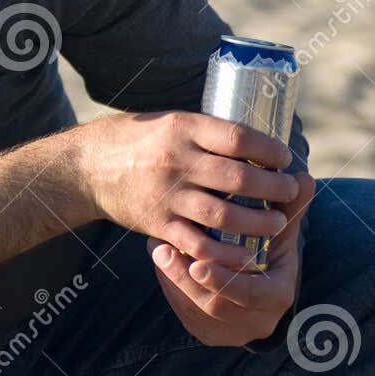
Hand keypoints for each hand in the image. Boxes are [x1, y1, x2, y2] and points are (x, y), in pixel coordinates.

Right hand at [83, 110, 299, 267]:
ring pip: (226, 216)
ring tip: (276, 222)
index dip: (271, 151)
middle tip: (290, 191)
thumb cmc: (133, 140)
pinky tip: (246, 253)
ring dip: (260, 223)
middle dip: (276, 189)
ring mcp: (167, 196)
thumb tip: (256, 142)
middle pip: (240, 180)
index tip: (285, 159)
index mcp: (181, 130)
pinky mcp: (158, 224)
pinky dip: (227, 254)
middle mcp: (175, 162)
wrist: (85, 167)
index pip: (239, 139)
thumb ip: (205, 132)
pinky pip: (199, 245)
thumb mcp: (168, 121)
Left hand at [147, 173, 313, 345]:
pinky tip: (159, 257)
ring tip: (157, 247)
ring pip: (195, 309)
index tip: (197, 263)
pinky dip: (168, 285)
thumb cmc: (267, 248)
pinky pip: (184, 312)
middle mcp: (257, 318)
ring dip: (172, 278)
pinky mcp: (208, 331)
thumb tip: (303, 177)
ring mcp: (231, 329)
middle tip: (163, 250)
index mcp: (278, 294)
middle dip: (186, 279)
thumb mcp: (277, 231)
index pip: (253, 294)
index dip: (225, 281)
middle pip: (217, 305)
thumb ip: (287, 208)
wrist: (256, 284)